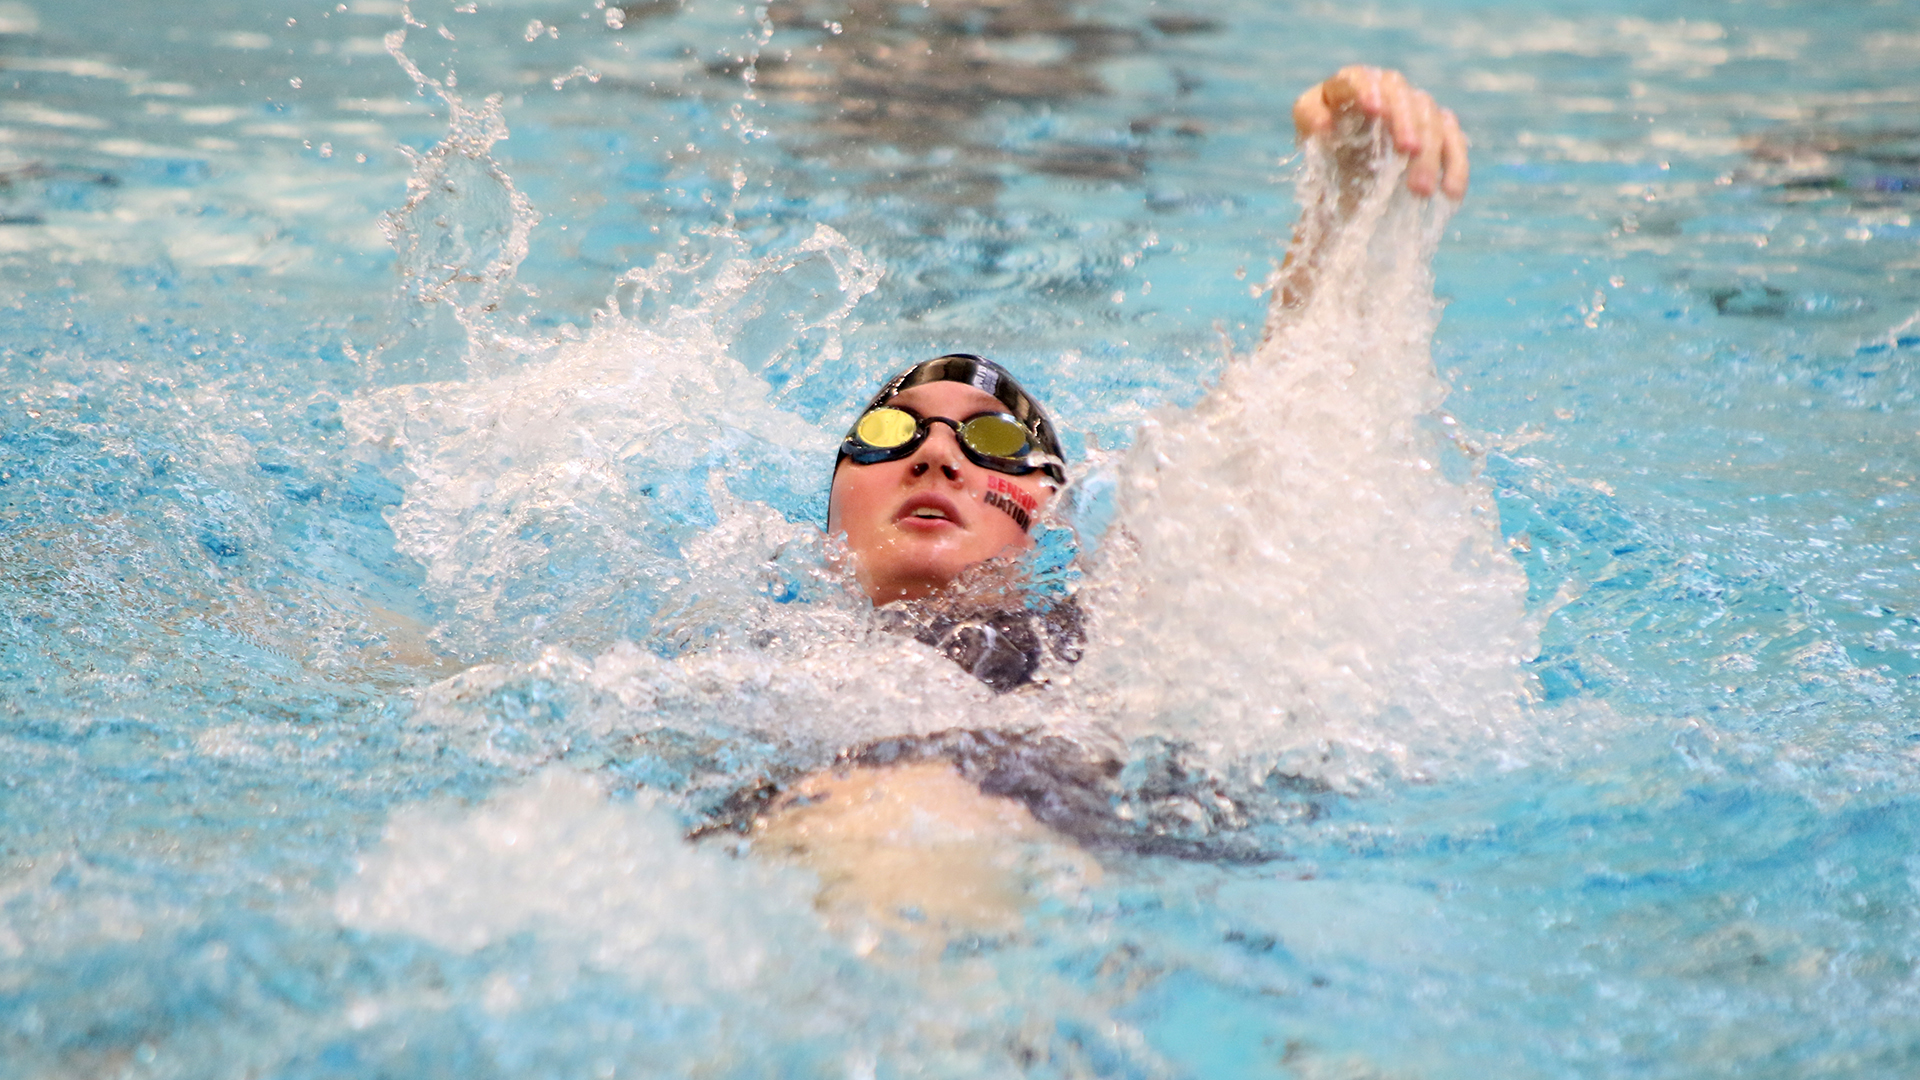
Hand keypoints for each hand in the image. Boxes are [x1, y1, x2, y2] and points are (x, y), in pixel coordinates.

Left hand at [1292, 66, 1468, 200]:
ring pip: (1431, 117)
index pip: (1358, 78)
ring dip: (1429, 153)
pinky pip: (1453, 140)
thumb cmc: (1325, 155)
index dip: (1367, 90)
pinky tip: (1451, 193)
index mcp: (1350, 85)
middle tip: (1407, 151)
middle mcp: (1386, 88)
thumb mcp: (1310, 139)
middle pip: (1401, 94)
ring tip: (1419, 191)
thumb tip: (1323, 125)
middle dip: (1406, 122)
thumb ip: (1310, 122)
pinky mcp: (1438, 128)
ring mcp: (1415, 106)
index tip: (1374, 110)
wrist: (1347, 182)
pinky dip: (1455, 166)